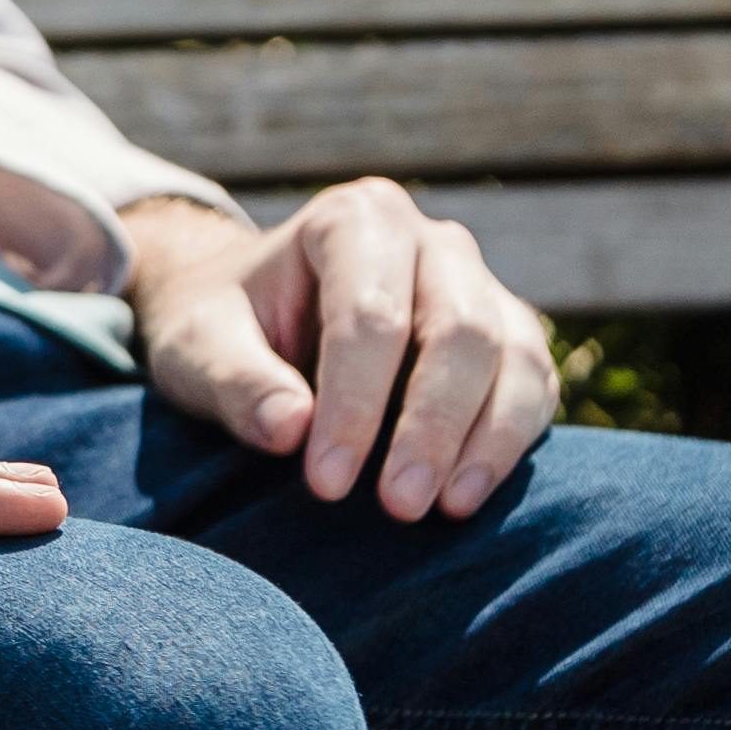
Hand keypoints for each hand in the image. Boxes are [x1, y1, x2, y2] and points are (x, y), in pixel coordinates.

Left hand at [125, 180, 556, 520]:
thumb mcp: (198, 346)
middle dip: (430, 425)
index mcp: (353, 219)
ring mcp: (479, 286)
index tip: (326, 481)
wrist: (250, 317)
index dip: (354, 402)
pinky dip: (508, 444)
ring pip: (511, 358)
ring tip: (441, 510)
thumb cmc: (221, 325)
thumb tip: (291, 428)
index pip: (370, 315)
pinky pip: (532, 387)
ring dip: (482, 441)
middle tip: (397, 506)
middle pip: (458, 332)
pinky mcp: (509, 339)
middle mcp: (431, 242)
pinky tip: (466, 495)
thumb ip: (235, 381)